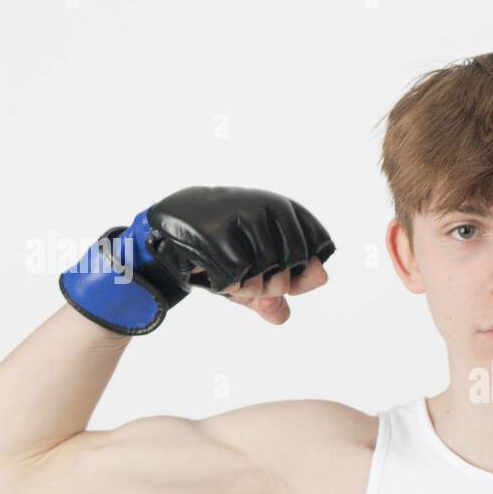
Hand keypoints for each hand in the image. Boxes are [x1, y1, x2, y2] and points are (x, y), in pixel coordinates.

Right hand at [60, 185, 335, 334]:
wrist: (170, 233)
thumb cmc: (223, 251)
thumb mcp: (260, 272)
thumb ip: (292, 283)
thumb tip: (322, 278)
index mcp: (288, 210)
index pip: (318, 248)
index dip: (300, 273)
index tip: (280, 276)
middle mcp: (271, 205)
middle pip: (292, 264)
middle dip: (271, 285)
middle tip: (248, 282)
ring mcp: (243, 215)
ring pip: (266, 272)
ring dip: (247, 287)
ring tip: (231, 278)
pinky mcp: (217, 229)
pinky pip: (237, 275)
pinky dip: (226, 285)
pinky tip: (212, 276)